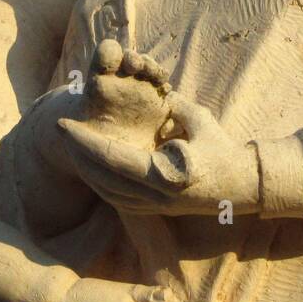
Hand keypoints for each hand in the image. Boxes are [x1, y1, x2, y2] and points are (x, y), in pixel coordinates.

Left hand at [57, 92, 259, 215]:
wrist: (241, 186)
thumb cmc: (221, 148)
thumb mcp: (198, 118)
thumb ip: (170, 103)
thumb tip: (147, 90)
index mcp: (165, 174)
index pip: (113, 158)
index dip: (85, 142)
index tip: (65, 125)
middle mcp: (156, 196)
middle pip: (102, 179)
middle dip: (78, 154)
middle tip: (61, 131)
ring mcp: (154, 207)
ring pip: (106, 193)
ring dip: (86, 170)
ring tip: (71, 147)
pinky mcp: (154, 211)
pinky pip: (117, 200)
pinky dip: (99, 183)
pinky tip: (90, 167)